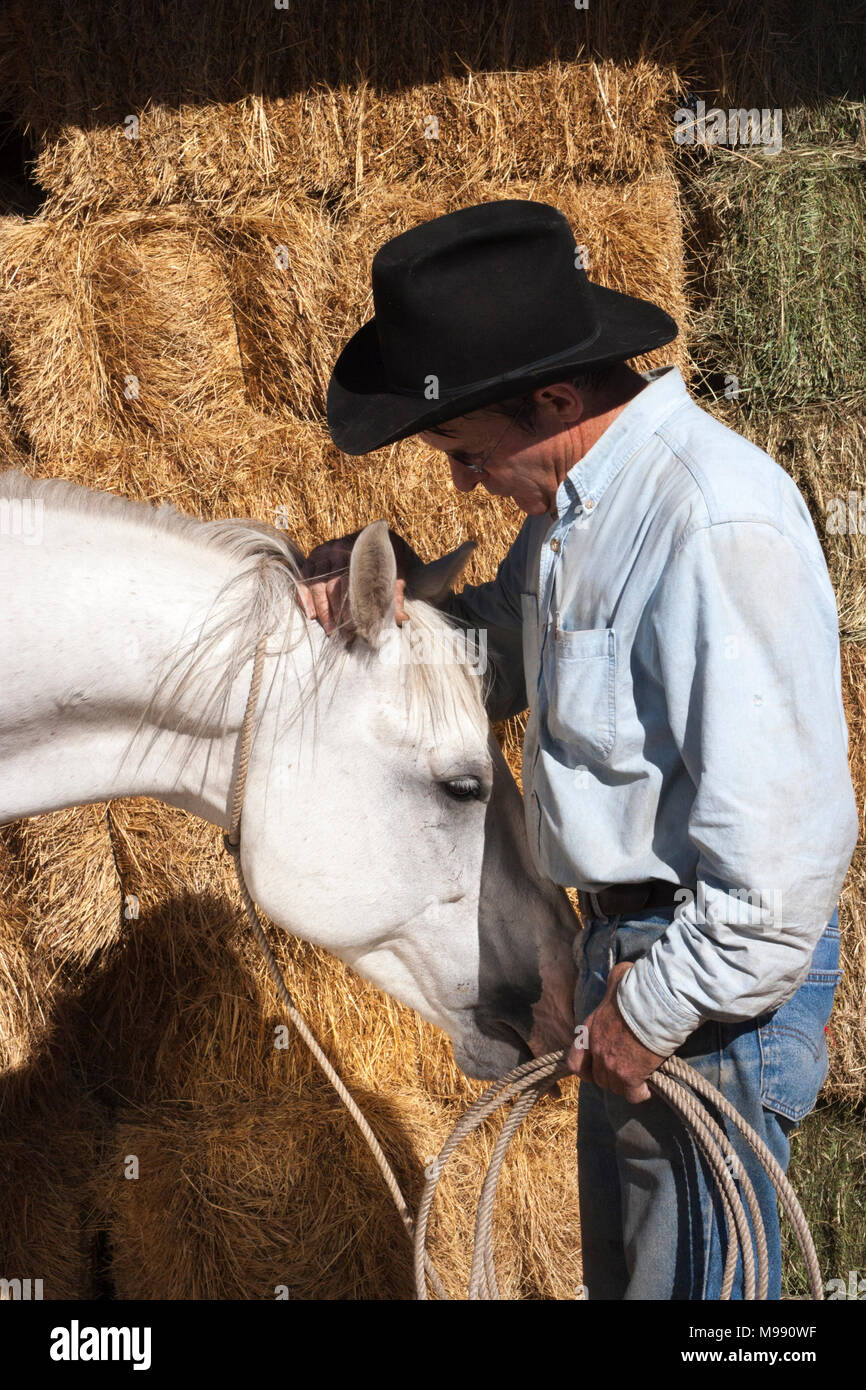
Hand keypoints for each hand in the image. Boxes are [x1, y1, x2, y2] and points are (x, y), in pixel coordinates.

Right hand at [297, 529, 415, 633]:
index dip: (351, 608)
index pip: (350, 584)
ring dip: (322, 609)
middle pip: (332, 586)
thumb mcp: (395, 570)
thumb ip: (395, 593)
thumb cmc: (385, 554)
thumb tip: (402, 620)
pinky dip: (304, 596)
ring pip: (317, 584)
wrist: (375, 532)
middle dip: (336, 613)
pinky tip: (311, 615)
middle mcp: (337, 550)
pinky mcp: (314, 556)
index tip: (356, 627)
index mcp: (357, 553)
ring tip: (330, 630)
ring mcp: (323, 552)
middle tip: (344, 634)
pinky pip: (304, 577)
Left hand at [566, 961, 666, 1103]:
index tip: (596, 1067)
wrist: (655, 1002)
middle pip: (597, 1077)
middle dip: (610, 1076)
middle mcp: (596, 1050)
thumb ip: (613, 987)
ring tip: (639, 1076)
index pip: (574, 1061)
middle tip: (626, 1070)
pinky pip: (633, 1095)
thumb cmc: (638, 987)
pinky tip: (648, 1086)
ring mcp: (611, 1065)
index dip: (585, 1069)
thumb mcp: (617, 980)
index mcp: (589, 1030)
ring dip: (626, 1085)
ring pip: (614, 1087)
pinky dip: (640, 1093)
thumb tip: (620, 978)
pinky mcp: (630, 1076)